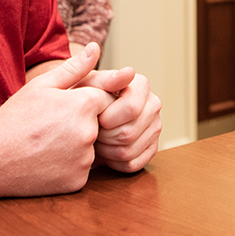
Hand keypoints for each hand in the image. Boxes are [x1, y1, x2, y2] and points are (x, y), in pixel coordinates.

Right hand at [0, 43, 116, 196]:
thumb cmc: (14, 118)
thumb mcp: (41, 86)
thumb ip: (74, 67)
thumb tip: (95, 48)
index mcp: (84, 105)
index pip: (103, 98)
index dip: (83, 102)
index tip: (62, 108)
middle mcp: (89, 133)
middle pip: (99, 124)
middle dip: (81, 124)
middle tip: (51, 127)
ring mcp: (84, 160)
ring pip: (91, 148)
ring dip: (76, 146)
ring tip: (47, 144)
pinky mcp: (77, 182)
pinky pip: (81, 169)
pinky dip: (69, 166)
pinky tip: (47, 161)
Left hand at [72, 43, 161, 172]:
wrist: (80, 117)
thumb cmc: (79, 98)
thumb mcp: (84, 83)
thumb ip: (105, 75)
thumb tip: (128, 70)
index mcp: (141, 85)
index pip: (131, 108)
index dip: (108, 118)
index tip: (94, 117)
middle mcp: (153, 105)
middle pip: (129, 132)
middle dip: (104, 135)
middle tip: (91, 130)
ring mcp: (155, 128)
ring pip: (130, 151)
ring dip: (106, 150)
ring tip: (96, 140)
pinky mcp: (151, 148)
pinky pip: (133, 164)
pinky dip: (114, 163)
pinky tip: (105, 152)